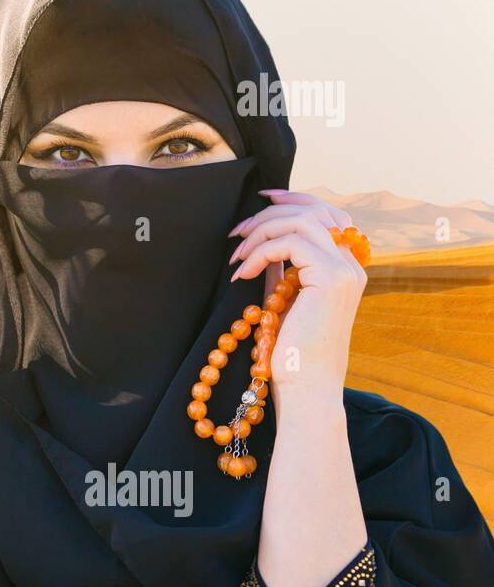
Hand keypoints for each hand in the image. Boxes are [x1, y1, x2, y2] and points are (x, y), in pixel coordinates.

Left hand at [227, 189, 366, 395]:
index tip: (261, 199)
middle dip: (268, 213)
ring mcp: (346, 270)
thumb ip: (281, 268)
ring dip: (261, 231)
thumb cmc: (290, 352)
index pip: (325, 214)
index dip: (293, 199)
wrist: (304, 387)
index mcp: (344, 267)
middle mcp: (351, 265)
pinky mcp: (331, 278)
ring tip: (236, 257)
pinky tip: (243, 273)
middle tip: (235, 233)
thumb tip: (261, 240)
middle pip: (313, 210)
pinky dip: (260, 252)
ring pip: (301, 221)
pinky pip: (289, 243)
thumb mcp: (283, 299)